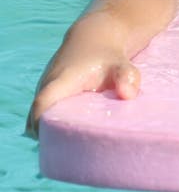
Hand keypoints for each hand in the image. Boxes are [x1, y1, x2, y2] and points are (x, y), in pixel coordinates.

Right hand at [26, 47, 140, 137]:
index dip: (42, 126)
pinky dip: (51, 124)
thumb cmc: (109, 56)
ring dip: (49, 131)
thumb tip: (128, 95)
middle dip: (48, 137)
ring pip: (39, 116)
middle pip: (37, 118)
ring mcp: (44, 88)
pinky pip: (43, 113)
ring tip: (71, 148)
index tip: (54, 143)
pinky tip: (68, 136)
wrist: (95, 37)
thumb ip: (127, 77)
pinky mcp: (47, 92)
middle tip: (71, 154)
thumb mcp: (121, 65)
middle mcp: (47, 85)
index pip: (42, 106)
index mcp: (61, 81)